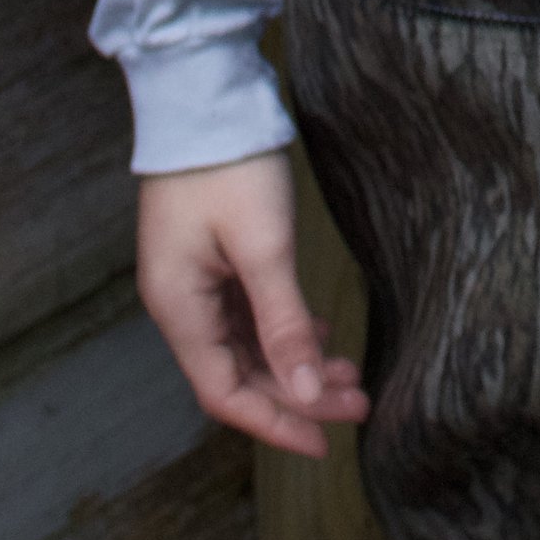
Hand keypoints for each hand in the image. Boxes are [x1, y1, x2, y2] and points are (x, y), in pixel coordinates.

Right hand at [136, 150, 369, 457]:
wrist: (203, 96)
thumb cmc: (227, 165)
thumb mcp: (264, 244)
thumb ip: (285, 322)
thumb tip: (310, 394)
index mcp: (179, 310)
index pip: (226, 394)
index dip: (276, 423)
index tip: (327, 443)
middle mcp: (181, 304)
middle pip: (239, 374)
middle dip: (298, 394)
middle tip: (359, 402)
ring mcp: (194, 281)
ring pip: (246, 345)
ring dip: (295, 363)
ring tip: (351, 372)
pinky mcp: (211, 259)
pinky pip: (246, 315)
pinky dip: (283, 330)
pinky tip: (318, 331)